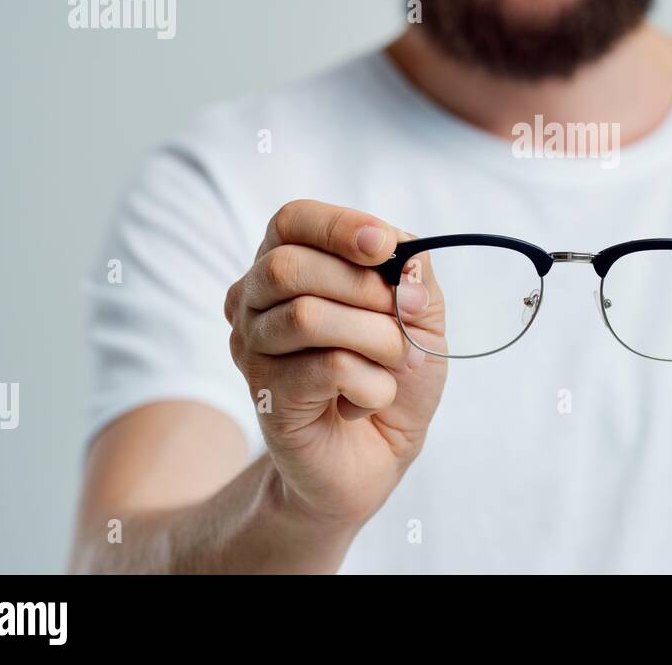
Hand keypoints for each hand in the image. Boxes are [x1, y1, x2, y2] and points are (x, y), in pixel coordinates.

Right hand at [224, 200, 445, 533]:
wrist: (376, 451)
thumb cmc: (391, 370)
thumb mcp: (419, 313)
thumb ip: (412, 272)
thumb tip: (399, 255)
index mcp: (288, 262)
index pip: (292, 220)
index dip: (338, 226)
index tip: (383, 246)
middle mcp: (255, 301)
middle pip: (289, 267)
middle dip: (365, 290)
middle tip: (405, 318)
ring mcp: (252, 349)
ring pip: (307, 317)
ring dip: (378, 339)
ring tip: (397, 362)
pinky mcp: (266, 395)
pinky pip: (327, 369)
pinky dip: (371, 384)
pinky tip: (367, 400)